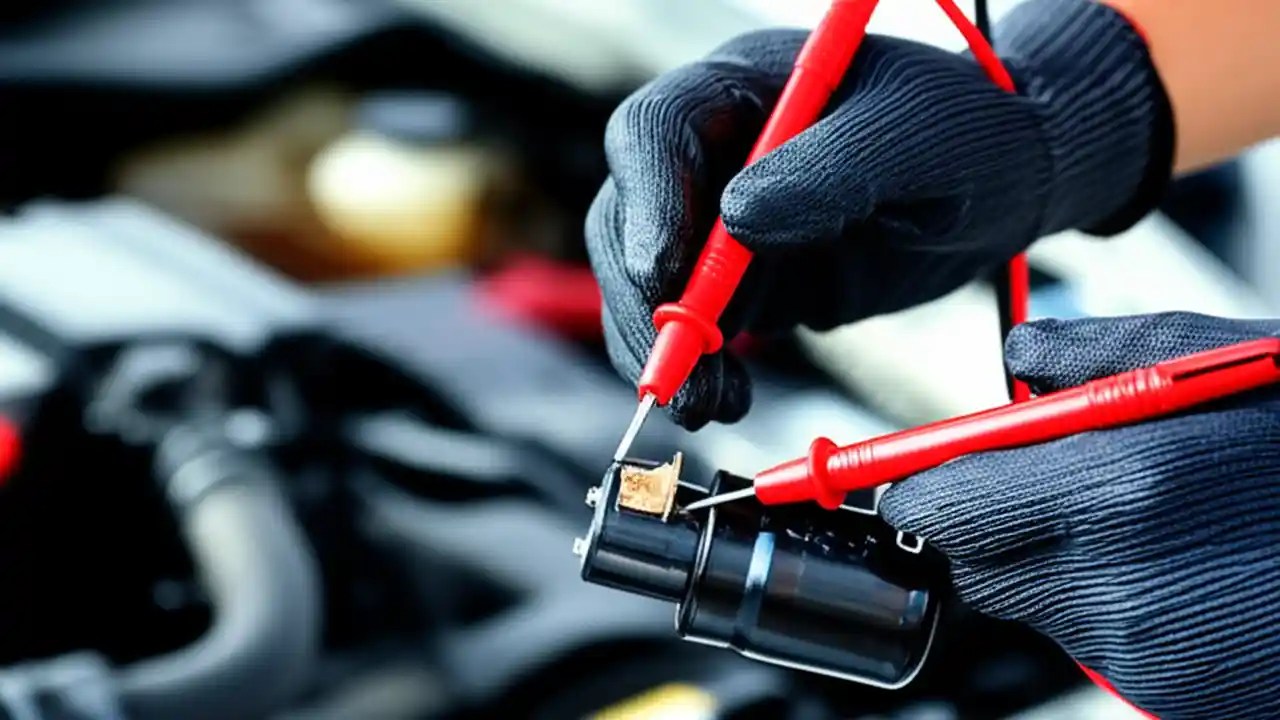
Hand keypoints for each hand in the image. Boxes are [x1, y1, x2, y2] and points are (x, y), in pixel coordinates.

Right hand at [585, 0, 1172, 429]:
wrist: (1011, 183)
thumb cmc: (972, 134)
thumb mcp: (916, 137)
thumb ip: (832, 170)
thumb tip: (740, 219)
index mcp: (744, 89)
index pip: (655, 132)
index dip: (645, 202)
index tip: (663, 275)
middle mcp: (716, 153)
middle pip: (629, 220)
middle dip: (644, 303)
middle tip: (676, 375)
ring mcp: (722, 220)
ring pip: (651, 286)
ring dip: (667, 352)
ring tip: (710, 404)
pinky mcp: (745, 281)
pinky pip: (697, 330)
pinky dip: (699, 371)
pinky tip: (727, 400)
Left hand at [879, 312, 1279, 719]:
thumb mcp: (1217, 360)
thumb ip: (1095, 357)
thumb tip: (1018, 358)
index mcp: (1119, 488)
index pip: (943, 509)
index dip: (918, 489)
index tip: (912, 476)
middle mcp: (1120, 583)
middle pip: (972, 568)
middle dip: (986, 526)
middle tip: (1041, 487)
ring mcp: (1149, 653)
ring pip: (1029, 605)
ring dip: (1050, 564)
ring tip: (1141, 521)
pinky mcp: (1176, 693)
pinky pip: (1091, 642)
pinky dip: (1107, 605)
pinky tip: (1177, 569)